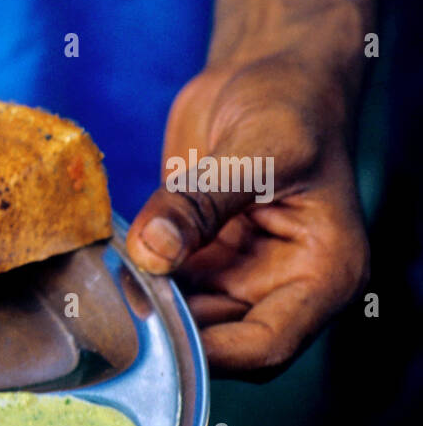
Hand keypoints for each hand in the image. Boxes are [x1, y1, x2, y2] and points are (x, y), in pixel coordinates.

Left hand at [126, 53, 368, 378]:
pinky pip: (165, 289)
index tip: (153, 331)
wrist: (268, 72)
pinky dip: (137, 284)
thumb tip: (152, 252)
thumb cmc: (292, 103)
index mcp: (323, 274)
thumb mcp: (255, 147)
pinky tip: (106, 268)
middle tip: (112, 310)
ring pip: (186, 323)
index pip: (266, 346)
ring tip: (102, 287)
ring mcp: (239, 277)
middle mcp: (282, 287)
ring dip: (146, 310)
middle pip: (220, 344)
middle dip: (168, 331)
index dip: (209, 353)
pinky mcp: (201, 260)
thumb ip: (201, 202)